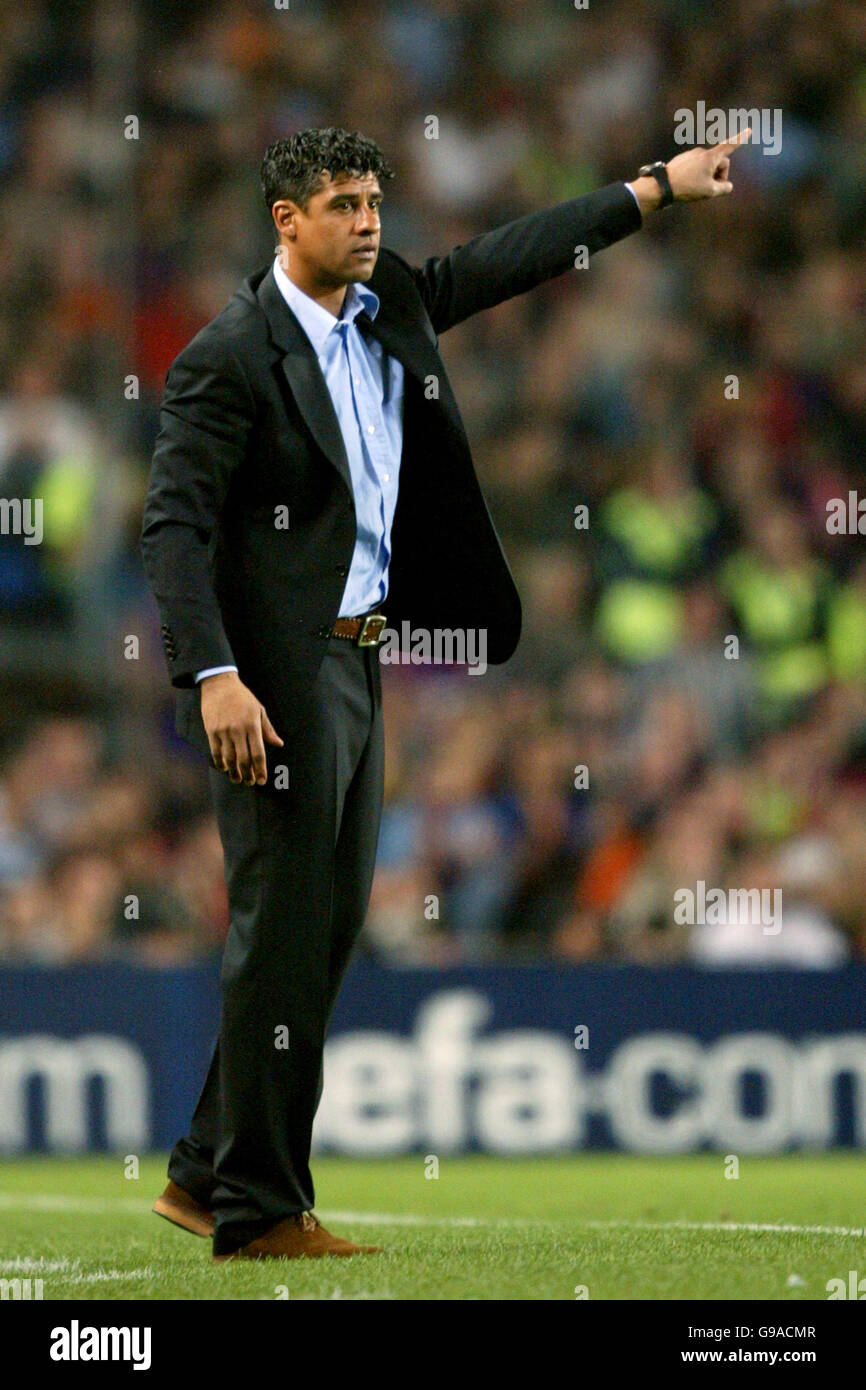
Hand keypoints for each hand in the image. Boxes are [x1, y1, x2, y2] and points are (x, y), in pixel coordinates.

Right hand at [199, 671, 283, 785]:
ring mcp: (223, 731)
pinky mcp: (211, 730)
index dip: (260, 769)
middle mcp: (238, 730)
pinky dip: (220, 763)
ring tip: (237, 779)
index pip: (258, 753)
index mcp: (252, 725)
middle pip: (243, 759)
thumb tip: (279, 744)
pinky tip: (224, 768)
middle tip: (250, 783)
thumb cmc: (243, 698)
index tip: (262, 780)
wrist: (220, 684)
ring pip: (229, 758)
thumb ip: (268, 729)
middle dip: (247, 774)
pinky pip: (215, 751)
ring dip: (233, 772)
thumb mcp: (259, 710)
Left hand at [666, 127, 750, 200]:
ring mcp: (691, 155)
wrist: (662, 186)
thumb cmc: (688, 188)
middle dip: (719, 175)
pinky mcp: (682, 160)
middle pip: (719, 163)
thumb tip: (728, 186)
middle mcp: (701, 152)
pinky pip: (695, 168)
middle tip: (710, 189)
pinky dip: (696, 176)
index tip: (749, 130)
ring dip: (707, 176)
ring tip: (695, 188)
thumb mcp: (710, 192)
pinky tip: (687, 185)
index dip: (741, 139)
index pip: (730, 146)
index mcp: (710, 157)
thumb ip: (724, 188)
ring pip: (706, 166)